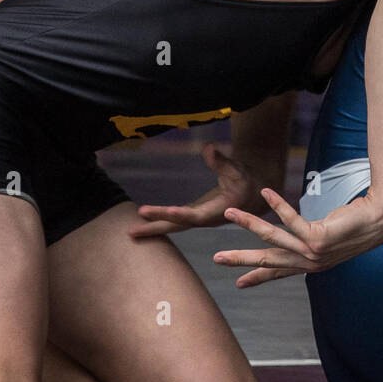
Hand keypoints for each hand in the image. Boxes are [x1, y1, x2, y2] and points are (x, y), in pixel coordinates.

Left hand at [130, 143, 269, 237]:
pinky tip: (143, 224)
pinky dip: (158, 222)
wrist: (252, 196)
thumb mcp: (237, 170)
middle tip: (132, 231)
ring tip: (130, 232)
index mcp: (216, 211)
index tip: (165, 211)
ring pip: (173, 225)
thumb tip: (208, 148)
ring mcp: (198, 218)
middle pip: (178, 225)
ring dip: (153, 229)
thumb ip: (221, 161)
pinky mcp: (194, 215)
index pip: (194, 215)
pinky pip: (173, 221)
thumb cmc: (246, 181)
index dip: (179, 214)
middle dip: (156, 227)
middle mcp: (205, 219)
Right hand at [215, 190, 382, 286]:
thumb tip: (301, 233)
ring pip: (272, 237)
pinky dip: (277, 204)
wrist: (381, 219)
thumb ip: (311, 237)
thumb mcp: (329, 235)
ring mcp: (313, 252)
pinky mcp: (317, 237)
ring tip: (230, 212)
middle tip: (216, 259)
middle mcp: (310, 262)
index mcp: (312, 264)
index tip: (239, 283)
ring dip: (248, 224)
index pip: (279, 271)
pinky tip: (266, 193)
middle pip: (267, 260)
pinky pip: (290, 219)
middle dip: (241, 259)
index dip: (258, 277)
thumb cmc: (357, 223)